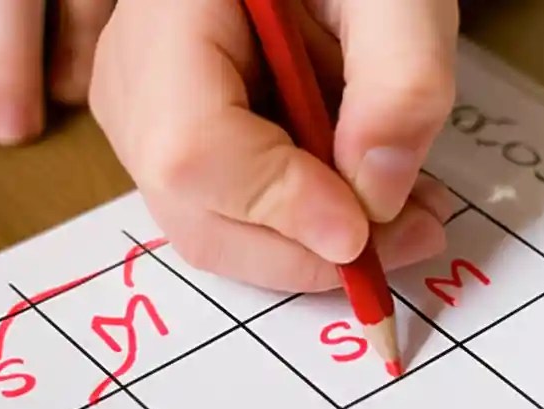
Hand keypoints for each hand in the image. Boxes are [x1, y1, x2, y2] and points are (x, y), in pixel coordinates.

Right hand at [88, 0, 458, 291]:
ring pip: (207, 223)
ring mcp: (142, 110)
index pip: (192, 146)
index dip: (278, 205)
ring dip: (307, 242)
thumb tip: (378, 197)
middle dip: (302, 249)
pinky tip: (360, 193)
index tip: (364, 232)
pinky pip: (224, 208)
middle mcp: (134, 70)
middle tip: (409, 236)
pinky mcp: (171, 136)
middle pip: (191, 207)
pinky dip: (297, 222)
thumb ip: (401, 78)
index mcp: (169, 10)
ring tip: (401, 211)